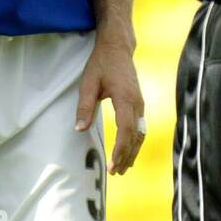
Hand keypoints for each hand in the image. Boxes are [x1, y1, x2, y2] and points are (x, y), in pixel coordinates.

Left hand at [75, 36, 144, 174]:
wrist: (118, 47)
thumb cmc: (102, 63)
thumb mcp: (88, 83)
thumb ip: (85, 106)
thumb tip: (79, 129)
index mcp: (125, 98)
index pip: (125, 131)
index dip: (120, 150)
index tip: (113, 165)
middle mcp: (137, 103)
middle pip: (135, 136)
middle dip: (126, 156)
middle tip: (116, 173)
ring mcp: (140, 103)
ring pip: (140, 134)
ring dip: (132, 152)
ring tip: (123, 168)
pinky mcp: (139, 103)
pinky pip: (140, 127)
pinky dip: (135, 142)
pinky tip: (130, 152)